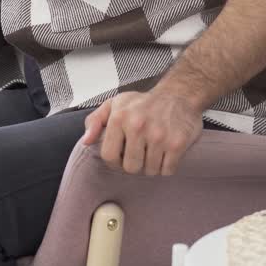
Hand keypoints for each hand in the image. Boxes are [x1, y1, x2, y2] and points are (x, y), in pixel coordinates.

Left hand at [80, 90, 202, 175]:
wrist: (179, 94)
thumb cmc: (144, 102)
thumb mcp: (115, 104)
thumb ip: (95, 121)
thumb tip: (86, 141)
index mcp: (119, 117)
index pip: (109, 156)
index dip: (115, 161)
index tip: (121, 156)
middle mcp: (138, 126)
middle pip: (131, 168)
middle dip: (135, 164)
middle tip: (141, 152)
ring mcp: (158, 136)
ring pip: (150, 171)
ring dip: (152, 165)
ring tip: (154, 150)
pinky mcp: (177, 143)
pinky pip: (167, 170)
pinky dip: (167, 166)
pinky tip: (166, 152)